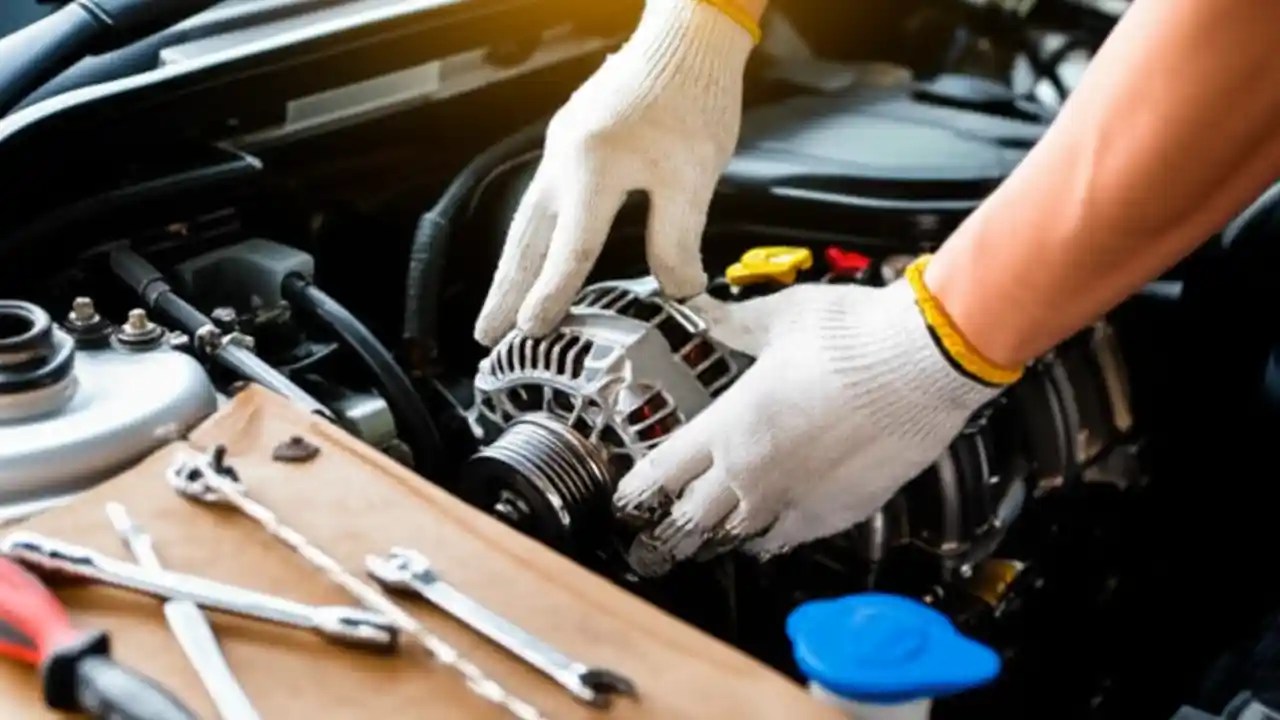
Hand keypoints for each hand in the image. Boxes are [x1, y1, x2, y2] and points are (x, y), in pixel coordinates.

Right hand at [473, 0, 754, 345]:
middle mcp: (565, 159)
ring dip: (513, 267)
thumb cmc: (692, 95)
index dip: (551, 294)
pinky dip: (532, 236)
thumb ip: (677, 238)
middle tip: (488, 334)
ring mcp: (562, 147)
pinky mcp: (571, 139)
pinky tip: (535, 254)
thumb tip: (679, 289)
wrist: (688, 37)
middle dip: (506, 291)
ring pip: (529, 220)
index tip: (532, 330)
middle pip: (527, 239)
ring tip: (501, 306)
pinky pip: (541, 198)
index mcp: (593, 169)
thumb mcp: (694, 176)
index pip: (569, 249)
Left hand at [612, 280, 1002, 571]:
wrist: (922, 363)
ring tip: (706, 538)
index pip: (664, 469)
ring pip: (737, 534)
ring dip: (720, 533)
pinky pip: (788, 539)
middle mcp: (753, 470)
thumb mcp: (779, 318)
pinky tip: (767, 536)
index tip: (629, 494)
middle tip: (659, 528)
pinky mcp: (836, 512)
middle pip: (692, 515)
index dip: (640, 485)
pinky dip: (772, 538)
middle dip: (673, 521)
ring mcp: (794, 497)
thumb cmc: (854, 337)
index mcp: (730, 424)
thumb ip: (735, 324)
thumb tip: (707, 312)